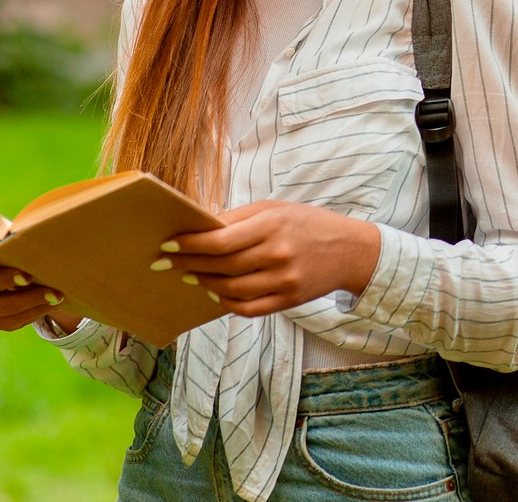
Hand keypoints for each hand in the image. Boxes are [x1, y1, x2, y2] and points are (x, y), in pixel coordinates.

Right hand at [0, 247, 70, 332]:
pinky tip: (53, 302)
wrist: (26, 274)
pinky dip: (36, 311)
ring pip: (1, 307)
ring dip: (30, 300)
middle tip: (28, 276)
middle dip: (6, 280)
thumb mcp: (13, 243)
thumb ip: (14, 239)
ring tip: (54, 294)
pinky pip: (14, 320)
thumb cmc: (17, 252)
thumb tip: (34, 233)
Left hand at [157, 201, 381, 317]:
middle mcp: (278, 253)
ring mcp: (284, 279)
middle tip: (166, 263)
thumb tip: (198, 228)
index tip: (167, 244)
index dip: (189, 244)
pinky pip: (247, 308)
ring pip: (230, 288)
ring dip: (204, 282)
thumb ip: (239, 219)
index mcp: (272, 224)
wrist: (351, 250)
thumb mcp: (276, 209)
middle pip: (221, 264)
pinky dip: (226, 302)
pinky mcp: (289, 300)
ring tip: (191, 276)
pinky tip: (216, 292)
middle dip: (188, 263)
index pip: (220, 239)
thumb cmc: (308, 224)